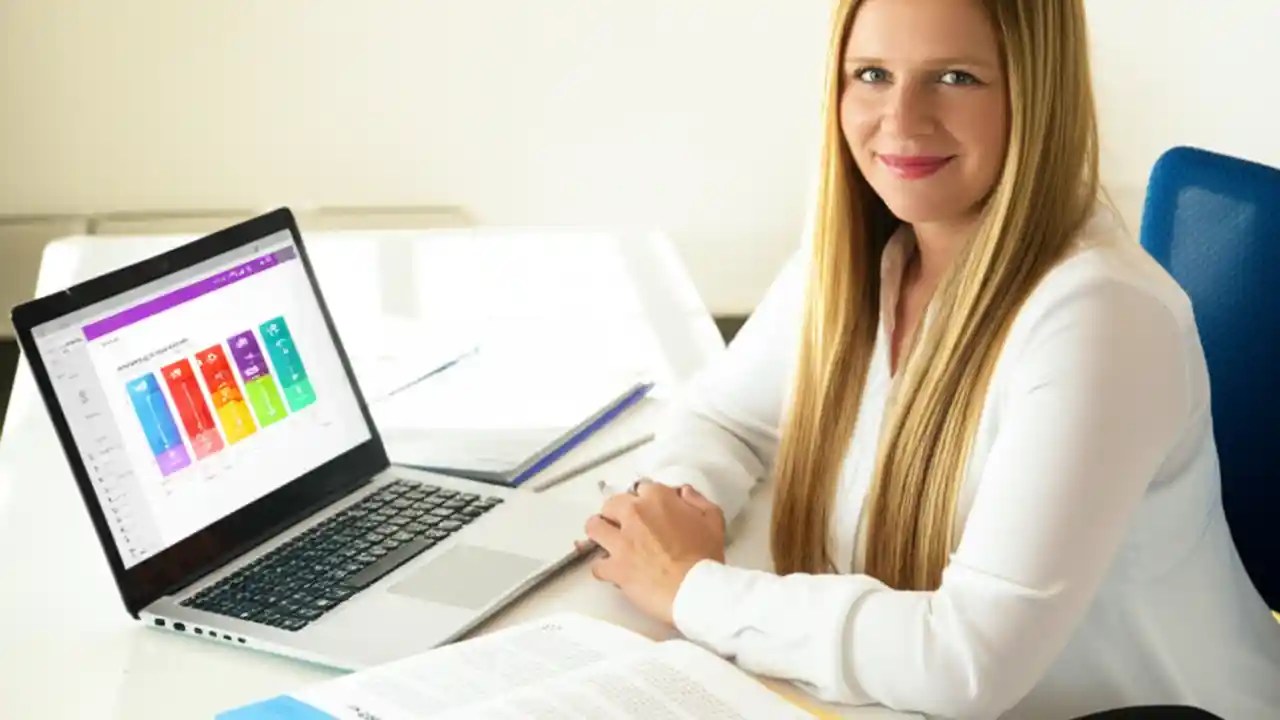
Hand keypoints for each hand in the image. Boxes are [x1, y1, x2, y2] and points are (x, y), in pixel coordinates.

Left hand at [579, 480, 725, 625]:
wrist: (695, 589)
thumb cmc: (706, 557)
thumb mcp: (713, 520)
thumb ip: (697, 500)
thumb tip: (683, 492)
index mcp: (657, 499)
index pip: (640, 488)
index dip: (644, 500)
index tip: (649, 510)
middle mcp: (634, 514)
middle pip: (611, 504)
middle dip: (617, 514)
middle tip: (626, 526)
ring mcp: (621, 541)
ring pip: (594, 527)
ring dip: (600, 533)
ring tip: (608, 542)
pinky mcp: (614, 567)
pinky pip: (596, 564)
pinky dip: (603, 568)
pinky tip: (613, 572)